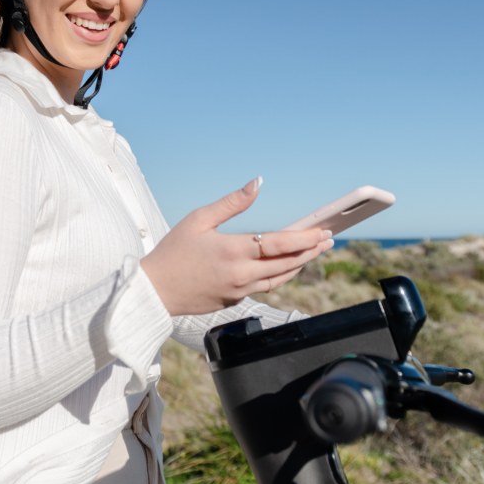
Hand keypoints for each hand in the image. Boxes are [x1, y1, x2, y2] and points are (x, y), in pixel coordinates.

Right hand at [140, 178, 333, 315]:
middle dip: (311, 251)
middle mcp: (241, 274)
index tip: (322, 231)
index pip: (279, 244)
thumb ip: (231, 203)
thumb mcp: (198, 220)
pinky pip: (265, 286)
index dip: (305, 237)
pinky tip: (286, 266)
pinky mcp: (234, 300)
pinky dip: (280, 275)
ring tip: (314, 252)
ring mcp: (239, 290)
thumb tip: (256, 184)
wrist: (155, 291)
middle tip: (328, 240)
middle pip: (288, 263)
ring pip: (280, 278)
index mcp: (233, 251)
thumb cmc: (173, 252)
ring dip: (300, 265)